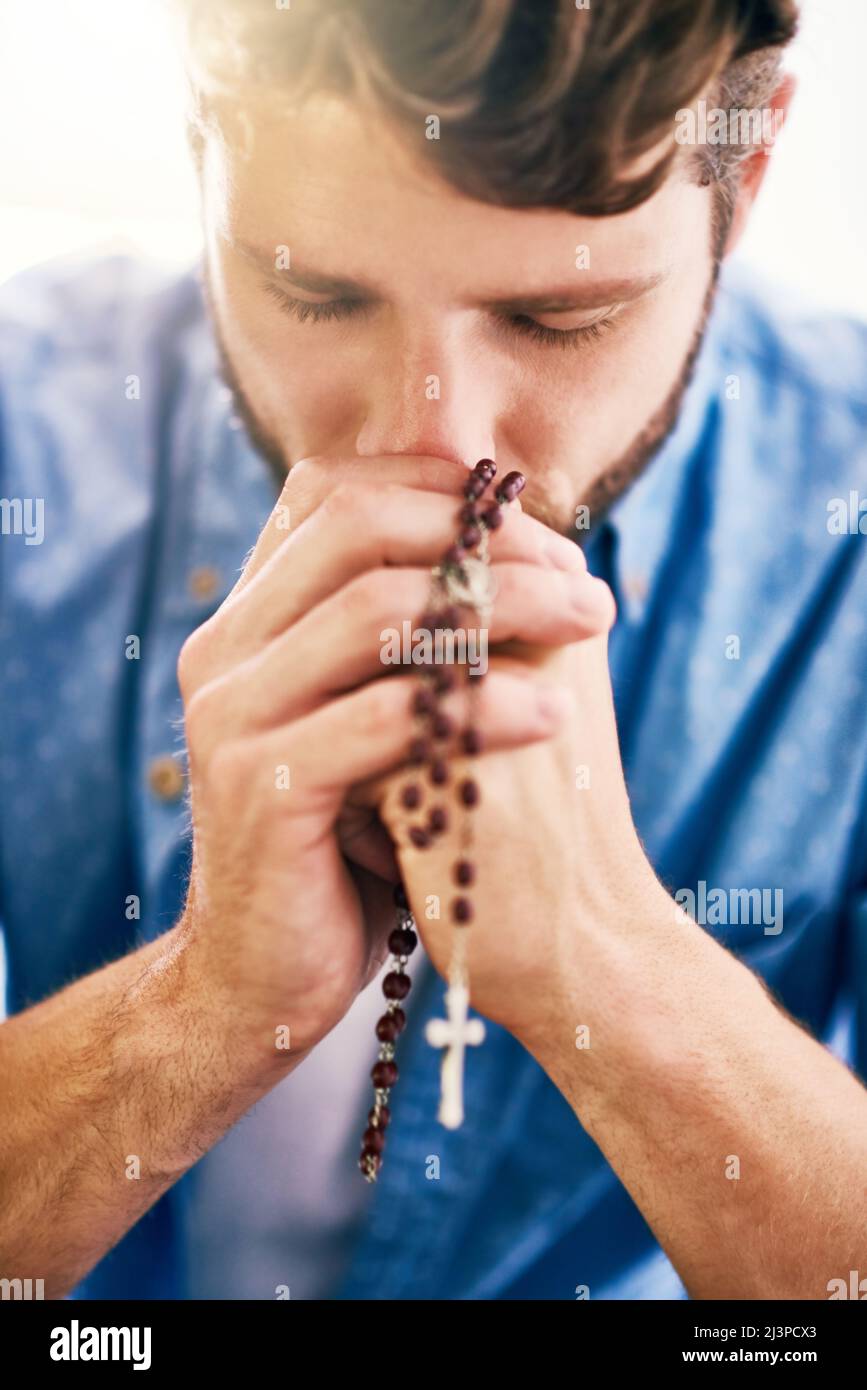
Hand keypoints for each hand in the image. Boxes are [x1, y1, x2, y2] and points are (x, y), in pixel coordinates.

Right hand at [176, 455, 608, 1057]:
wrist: (264, 975)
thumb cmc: (342, 842)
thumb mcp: (369, 722)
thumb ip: (403, 641)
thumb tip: (513, 548)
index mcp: (246, 621)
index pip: (329, 491)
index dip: (436, 488)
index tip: (536, 524)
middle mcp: (223, 651)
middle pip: (354, 528)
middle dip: (482, 538)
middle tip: (580, 576)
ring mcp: (233, 715)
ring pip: (375, 609)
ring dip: (502, 604)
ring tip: (589, 625)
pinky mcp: (263, 784)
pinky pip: (387, 715)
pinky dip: (483, 704)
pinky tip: (555, 715)